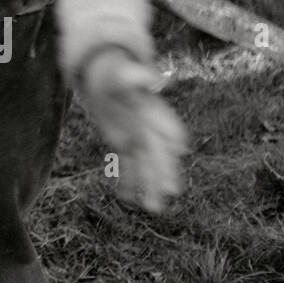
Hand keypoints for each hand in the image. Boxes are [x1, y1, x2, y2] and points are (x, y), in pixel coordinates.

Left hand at [78, 46, 187, 213]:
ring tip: (153, 208)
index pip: (169, 128)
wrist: (104, 78)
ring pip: (145, 165)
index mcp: (155, 112)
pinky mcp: (122, 143)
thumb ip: (140, 77)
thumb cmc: (117, 73)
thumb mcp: (125, 73)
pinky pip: (126, 165)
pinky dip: (127, 181)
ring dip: (148, 185)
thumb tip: (162, 79)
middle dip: (164, 171)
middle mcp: (149, 129)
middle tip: (170, 192)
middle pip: (159, 153)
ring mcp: (136, 138)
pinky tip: (127, 199)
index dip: (173, 138)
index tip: (179, 150)